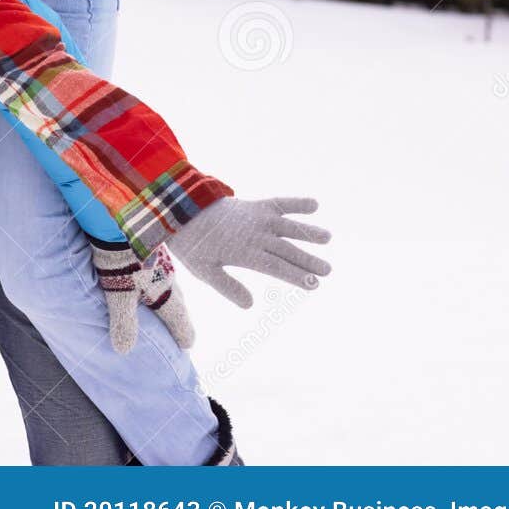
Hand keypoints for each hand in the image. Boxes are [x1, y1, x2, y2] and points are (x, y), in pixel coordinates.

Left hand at [91, 240, 194, 352]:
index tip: (187, 346)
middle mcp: (168, 278)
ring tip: (173, 305)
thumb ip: (124, 321)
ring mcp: (163, 261)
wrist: (120, 219)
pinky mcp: (155, 246)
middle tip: (185, 331)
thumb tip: (123, 350)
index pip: (178, 319)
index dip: (183, 334)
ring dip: (174, 298)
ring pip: (173, 284)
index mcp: (164, 292)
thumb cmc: (120, 259)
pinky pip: (163, 269)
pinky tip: (156, 273)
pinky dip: (163, 279)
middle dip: (181, 318)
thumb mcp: (120, 293)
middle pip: (179, 303)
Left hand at [164, 196, 331, 308]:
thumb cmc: (193, 244)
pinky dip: (296, 203)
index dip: (296, 276)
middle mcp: (255, 234)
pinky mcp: (256, 205)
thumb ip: (227, 287)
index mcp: (244, 252)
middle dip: (308, 261)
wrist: (180, 209)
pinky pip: (280, 203)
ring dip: (308, 232)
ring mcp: (257, 217)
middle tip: (328, 270)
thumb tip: (250, 305)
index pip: (276, 267)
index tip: (314, 284)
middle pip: (287, 250)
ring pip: (288, 226)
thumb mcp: (204, 270)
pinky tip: (315, 205)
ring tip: (327, 237)